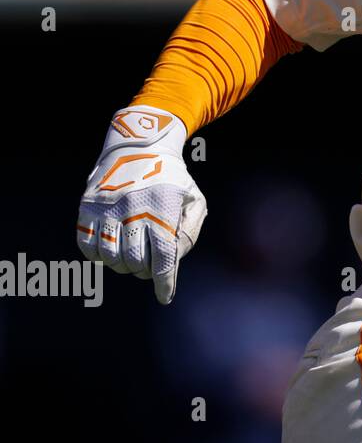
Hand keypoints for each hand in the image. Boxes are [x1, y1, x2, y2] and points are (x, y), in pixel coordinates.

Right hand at [77, 106, 206, 303]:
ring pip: (110, 258)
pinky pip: (87, 246)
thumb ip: (189, 231)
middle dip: (145, 271)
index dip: (165, 282)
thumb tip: (174, 262)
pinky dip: (99, 256)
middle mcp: (132, 209)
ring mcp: (107, 209)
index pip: (163, 257)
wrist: (137, 145)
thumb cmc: (172, 177)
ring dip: (123, 266)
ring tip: (132, 259)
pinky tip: (111, 251)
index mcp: (162, 208)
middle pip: (136, 262)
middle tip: (150, 266)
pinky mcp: (87, 208)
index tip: (165, 297)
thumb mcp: (193, 198)